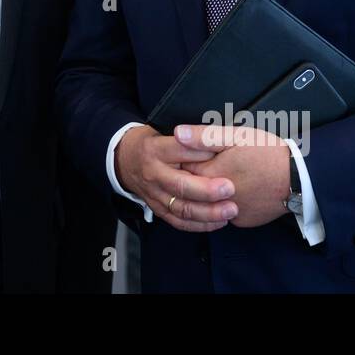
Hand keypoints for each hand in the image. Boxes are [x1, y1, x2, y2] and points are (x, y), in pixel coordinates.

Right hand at [115, 124, 237, 231]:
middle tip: (230, 189)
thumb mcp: (164, 129)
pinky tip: (218, 222)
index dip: (204, 153)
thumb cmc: (152, 142)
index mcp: (155, 149)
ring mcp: (154, 194)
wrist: (124, 160)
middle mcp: (153, 174)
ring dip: (208, 212)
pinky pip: (178, 222)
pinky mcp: (157, 209)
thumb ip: (189, 135)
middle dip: (207, 190)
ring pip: (181, 208)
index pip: (182, 151)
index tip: (227, 155)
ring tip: (230, 210)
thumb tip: (214, 136)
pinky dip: (199, 225)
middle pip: (180, 185)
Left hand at [179, 124, 291, 228]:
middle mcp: (216, 199)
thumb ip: (205, 136)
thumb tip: (178, 134)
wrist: (300, 178)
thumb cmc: (269, 153)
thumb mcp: (237, 136)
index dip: (186, 157)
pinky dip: (227, 202)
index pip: (182, 168)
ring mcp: (230, 213)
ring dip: (210, 191)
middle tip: (215, 162)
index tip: (195, 151)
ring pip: (208, 203)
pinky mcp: (242, 221)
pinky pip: (226, 212)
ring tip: (228, 174)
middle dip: (197, 175)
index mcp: (212, 175)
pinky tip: (239, 189)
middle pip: (192, 188)